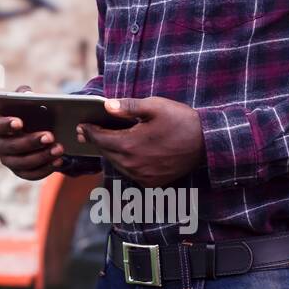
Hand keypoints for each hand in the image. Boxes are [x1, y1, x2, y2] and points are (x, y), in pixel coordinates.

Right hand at [0, 84, 63, 180]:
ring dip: (42, 156)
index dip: (6, 125)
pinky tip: (58, 161)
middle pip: (11, 147)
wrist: (32, 130)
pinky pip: (31, 174)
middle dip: (31, 142)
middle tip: (50, 136)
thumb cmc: (25, 112)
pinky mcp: (19, 172)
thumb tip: (28, 93)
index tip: (20, 122)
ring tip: (59, 148)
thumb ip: (23, 94)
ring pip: (22, 163)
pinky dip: (45, 169)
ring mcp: (7, 160)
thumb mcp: (22, 101)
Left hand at [78, 96, 204, 185]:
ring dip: (110, 152)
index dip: (89, 131)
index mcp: (130, 145)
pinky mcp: (153, 183)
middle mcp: (133, 164)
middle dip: (96, 141)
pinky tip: (126, 153)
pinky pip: (131, 173)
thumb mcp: (154, 106)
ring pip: (117, 164)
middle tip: (86, 132)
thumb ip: (128, 106)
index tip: (81, 126)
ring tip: (105, 141)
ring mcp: (143, 176)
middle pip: (107, 152)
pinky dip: (125, 163)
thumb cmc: (181, 120)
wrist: (208, 142)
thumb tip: (106, 106)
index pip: (100, 138)